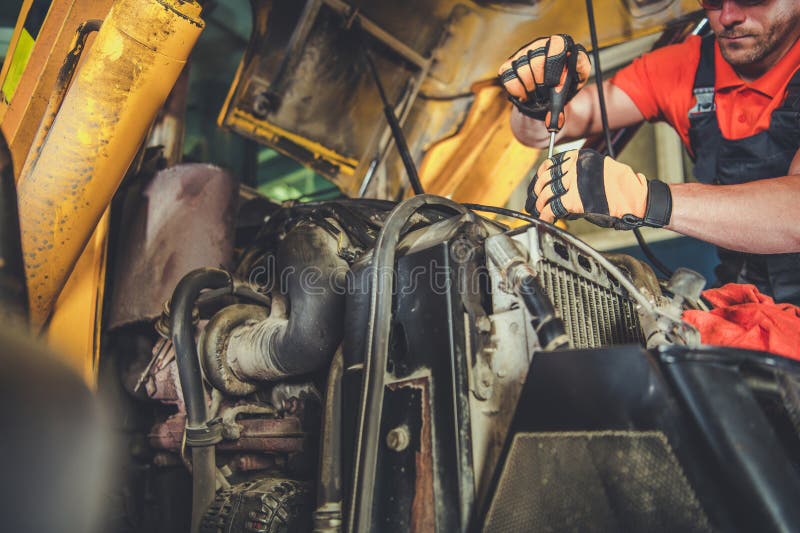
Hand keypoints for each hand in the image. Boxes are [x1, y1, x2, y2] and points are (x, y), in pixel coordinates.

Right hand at [498, 35, 590, 126]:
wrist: (549, 96)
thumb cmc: (565, 83)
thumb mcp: (579, 75)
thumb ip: (581, 65)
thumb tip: (572, 56)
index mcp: (557, 44)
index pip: (556, 44)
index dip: (555, 65)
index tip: (554, 82)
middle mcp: (538, 45)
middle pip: (536, 61)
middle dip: (542, 82)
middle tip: (546, 92)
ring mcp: (521, 55)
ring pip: (522, 71)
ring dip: (531, 88)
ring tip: (537, 93)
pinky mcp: (508, 67)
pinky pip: (509, 80)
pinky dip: (519, 91)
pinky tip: (526, 94)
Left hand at [526, 149, 672, 229]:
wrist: (636, 198)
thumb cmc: (620, 188)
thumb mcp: (597, 171)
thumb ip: (578, 173)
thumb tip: (559, 184)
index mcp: (580, 157)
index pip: (550, 163)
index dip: (540, 177)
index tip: (536, 186)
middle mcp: (575, 166)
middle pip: (545, 179)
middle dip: (536, 192)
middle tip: (532, 202)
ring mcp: (575, 182)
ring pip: (547, 193)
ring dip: (539, 205)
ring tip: (537, 212)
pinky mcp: (575, 199)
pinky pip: (553, 207)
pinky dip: (546, 215)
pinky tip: (545, 219)